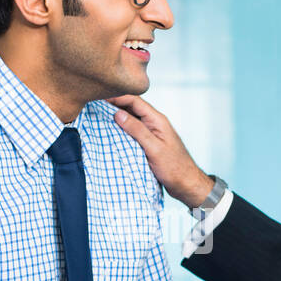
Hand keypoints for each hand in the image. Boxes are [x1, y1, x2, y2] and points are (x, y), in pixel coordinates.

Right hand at [108, 94, 214, 208]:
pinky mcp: (149, 144)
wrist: (186, 184)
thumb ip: (137, 130)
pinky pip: (132, 132)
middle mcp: (154, 123)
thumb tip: (118, 113)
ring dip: (116, 118)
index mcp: (157, 120)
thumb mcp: (153, 148)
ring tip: (97, 117)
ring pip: (131, 120)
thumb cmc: (175, 168)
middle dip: (113, 105)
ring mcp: (151, 133)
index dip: (116, 97)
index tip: (98, 96)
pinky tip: (110, 134)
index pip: (134, 100)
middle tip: (93, 106)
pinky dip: (121, 131)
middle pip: (131, 108)